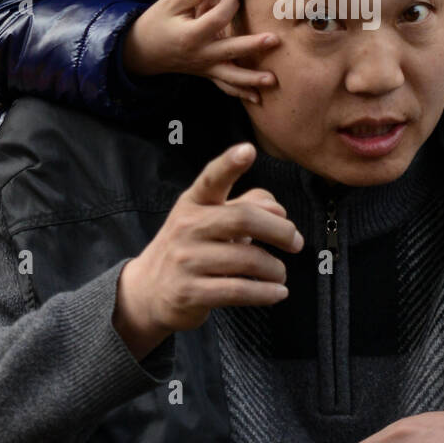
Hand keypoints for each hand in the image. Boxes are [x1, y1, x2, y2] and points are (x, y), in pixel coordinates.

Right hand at [114, 142, 303, 357]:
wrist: (147, 292)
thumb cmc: (190, 249)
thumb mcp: (209, 221)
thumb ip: (246, 206)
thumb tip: (278, 210)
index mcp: (194, 203)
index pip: (211, 179)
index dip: (230, 164)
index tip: (248, 150)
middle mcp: (187, 227)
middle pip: (243, 219)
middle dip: (280, 231)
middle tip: (296, 243)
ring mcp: (186, 260)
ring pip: (247, 260)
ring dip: (275, 269)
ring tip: (279, 273)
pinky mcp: (190, 292)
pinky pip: (238, 291)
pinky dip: (266, 293)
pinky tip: (277, 292)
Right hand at [122, 0, 280, 102]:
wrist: (141, 52)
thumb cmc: (156, 24)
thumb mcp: (170, 3)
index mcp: (191, 35)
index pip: (218, 18)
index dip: (230, 2)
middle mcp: (200, 54)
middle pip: (230, 50)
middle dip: (253, 46)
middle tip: (275, 40)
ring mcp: (204, 67)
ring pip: (230, 76)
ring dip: (252, 79)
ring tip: (272, 80)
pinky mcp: (207, 73)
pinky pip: (224, 86)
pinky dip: (240, 93)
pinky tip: (258, 99)